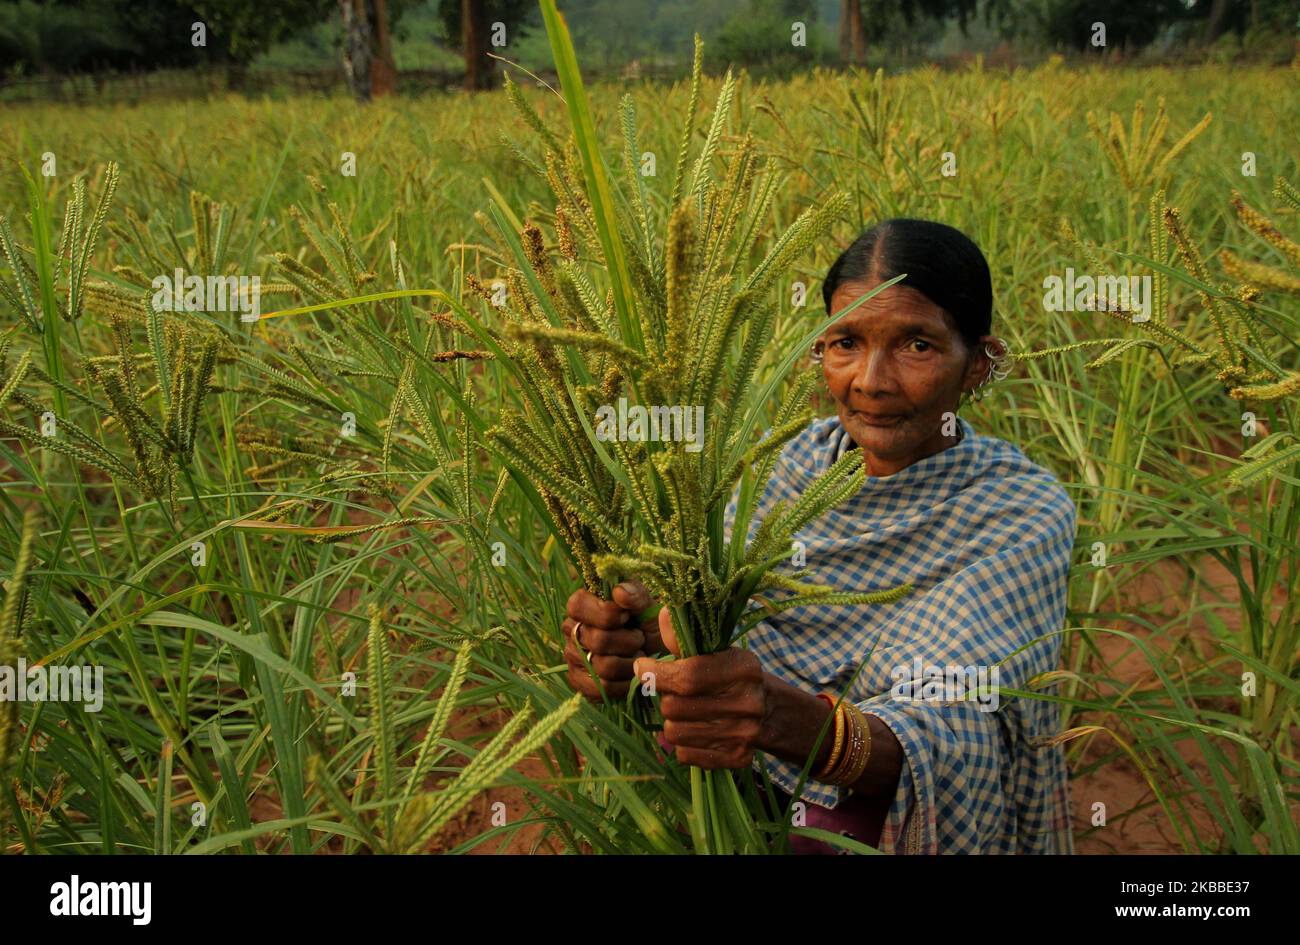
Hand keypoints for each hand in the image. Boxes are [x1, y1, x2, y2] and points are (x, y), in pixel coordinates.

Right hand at [562, 580, 662, 702]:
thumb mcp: (646, 603)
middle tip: (639, 638)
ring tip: (638, 655)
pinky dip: (625, 684)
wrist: (654, 653)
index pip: (577, 606)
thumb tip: (619, 592)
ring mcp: (572, 657)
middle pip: (597, 640)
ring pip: (603, 666)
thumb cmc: (646, 622)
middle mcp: (571, 630)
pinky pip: (602, 688)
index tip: (627, 616)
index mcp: (581, 605)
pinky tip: (632, 675)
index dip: (606, 614)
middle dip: (629, 641)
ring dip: (631, 663)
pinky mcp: (579, 682)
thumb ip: (634, 593)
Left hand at [633, 608, 767, 769]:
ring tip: (686, 713)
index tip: (641, 666)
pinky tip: (697, 731)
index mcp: (742, 668)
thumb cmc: (731, 675)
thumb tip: (661, 613)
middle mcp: (747, 703)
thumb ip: (683, 638)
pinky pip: (685, 755)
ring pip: (675, 733)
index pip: (687, 676)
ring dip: (672, 722)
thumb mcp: (715, 650)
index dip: (656, 673)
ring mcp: (744, 734)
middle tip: (675, 694)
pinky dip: (683, 744)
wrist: (770, 712)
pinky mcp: (737, 758)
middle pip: (674, 707)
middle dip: (666, 699)